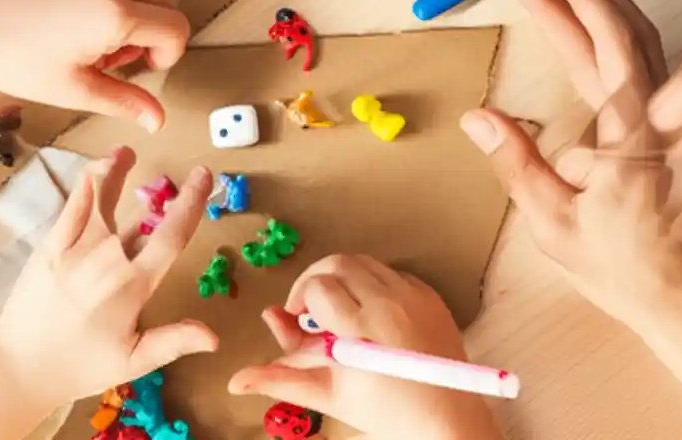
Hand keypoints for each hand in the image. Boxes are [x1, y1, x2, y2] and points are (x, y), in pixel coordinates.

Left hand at [0, 0, 190, 131]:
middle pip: (163, 4)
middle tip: (113, 59)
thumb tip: (157, 120)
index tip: (142, 69)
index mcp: (117, 15)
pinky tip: (78, 18)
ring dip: (134, 13)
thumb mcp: (75, 89)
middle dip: (151, 34)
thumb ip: (125, 101)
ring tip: (95, 38)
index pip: (175, 28)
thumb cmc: (13, 59)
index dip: (168, 55)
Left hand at [0, 146, 216, 410]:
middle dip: (169, 194)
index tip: (204, 178)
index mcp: (131, 286)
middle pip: (141, 216)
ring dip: (116, 173)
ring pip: (100, 201)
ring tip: (127, 152)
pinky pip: (70, 208)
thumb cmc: (79, 367)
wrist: (18, 367)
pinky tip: (94, 170)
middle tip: (191, 174)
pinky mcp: (49, 248)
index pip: (170, 236)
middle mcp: (104, 261)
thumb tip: (215, 337)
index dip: (191, 203)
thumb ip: (173, 341)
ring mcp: (74, 250)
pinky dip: (84, 185)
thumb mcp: (132, 361)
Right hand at [228, 255, 501, 439]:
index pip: (317, 287)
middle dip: (317, 278)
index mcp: (359, 327)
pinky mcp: (430, 296)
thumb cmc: (384, 410)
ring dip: (344, 277)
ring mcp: (413, 296)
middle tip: (311, 305)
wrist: (445, 418)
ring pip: (365, 262)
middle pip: (338, 262)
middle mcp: (387, 303)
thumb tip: (236, 380)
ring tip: (339, 308)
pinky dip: (374, 283)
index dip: (300, 299)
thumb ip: (282, 379)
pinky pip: (393, 273)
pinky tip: (370, 311)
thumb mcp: (328, 395)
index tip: (298, 319)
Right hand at [460, 0, 681, 332]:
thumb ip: (518, 165)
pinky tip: (578, 11)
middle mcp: (654, 109)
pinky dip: (603, 23)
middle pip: (618, 25)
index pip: (609, 44)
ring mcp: (659, 109)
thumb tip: (479, 116)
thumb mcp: (554, 224)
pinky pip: (634, 54)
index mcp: (632, 130)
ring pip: (632, 33)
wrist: (680, 291)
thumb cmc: (619, 263)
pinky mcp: (656, 117)